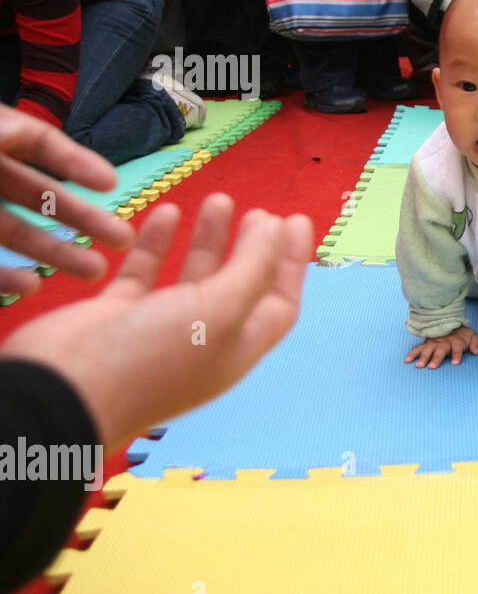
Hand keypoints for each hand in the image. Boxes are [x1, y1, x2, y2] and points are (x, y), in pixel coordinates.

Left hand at [0, 105, 134, 293]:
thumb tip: (21, 134)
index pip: (38, 144)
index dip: (75, 161)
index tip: (110, 184)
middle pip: (40, 195)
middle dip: (83, 218)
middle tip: (123, 238)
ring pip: (17, 233)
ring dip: (57, 253)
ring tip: (95, 271)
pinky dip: (6, 275)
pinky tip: (30, 284)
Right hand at [0, 194, 313, 449]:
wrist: (63, 392)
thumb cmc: (152, 357)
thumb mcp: (220, 308)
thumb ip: (253, 267)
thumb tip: (278, 230)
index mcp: (237, 347)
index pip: (279, 301)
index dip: (292, 262)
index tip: (297, 219)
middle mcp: (204, 339)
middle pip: (239, 285)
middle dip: (252, 247)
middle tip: (259, 212)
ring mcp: (159, 327)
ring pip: (192, 275)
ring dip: (207, 239)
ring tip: (219, 201)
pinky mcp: (118, 315)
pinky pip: (145, 273)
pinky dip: (157, 243)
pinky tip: (167, 211)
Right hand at [405, 325, 477, 368]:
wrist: (451, 324)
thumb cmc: (463, 335)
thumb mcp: (472, 336)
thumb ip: (476, 343)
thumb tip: (476, 351)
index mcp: (456, 340)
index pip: (457, 346)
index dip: (456, 354)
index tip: (455, 363)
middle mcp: (444, 341)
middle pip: (440, 348)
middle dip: (436, 357)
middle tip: (432, 367)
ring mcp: (434, 342)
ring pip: (428, 349)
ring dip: (423, 357)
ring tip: (419, 366)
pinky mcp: (427, 344)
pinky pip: (419, 348)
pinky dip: (413, 353)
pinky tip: (407, 360)